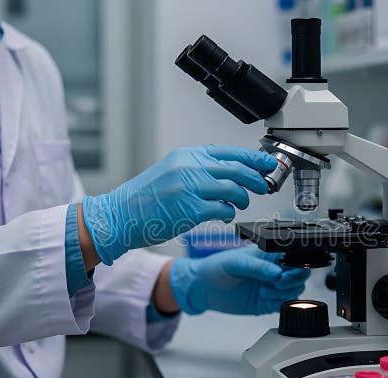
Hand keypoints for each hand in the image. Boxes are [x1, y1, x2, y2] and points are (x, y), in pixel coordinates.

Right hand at [81, 145, 275, 264]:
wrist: (120, 215)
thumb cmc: (144, 198)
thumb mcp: (170, 171)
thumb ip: (197, 167)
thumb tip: (228, 170)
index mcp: (186, 156)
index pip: (227, 152)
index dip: (252, 158)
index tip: (266, 164)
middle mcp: (189, 168)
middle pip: (236, 169)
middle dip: (255, 178)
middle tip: (263, 185)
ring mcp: (190, 188)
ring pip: (233, 189)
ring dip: (242, 198)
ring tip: (240, 203)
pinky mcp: (191, 210)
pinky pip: (223, 209)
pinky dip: (229, 212)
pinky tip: (226, 215)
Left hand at [168, 246, 311, 314]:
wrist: (202, 289)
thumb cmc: (214, 268)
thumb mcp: (234, 262)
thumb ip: (256, 266)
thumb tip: (276, 272)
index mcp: (267, 254)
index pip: (292, 255)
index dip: (296, 262)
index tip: (286, 269)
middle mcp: (272, 269)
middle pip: (300, 273)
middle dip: (294, 278)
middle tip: (279, 281)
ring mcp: (271, 286)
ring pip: (295, 290)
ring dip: (285, 291)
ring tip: (266, 289)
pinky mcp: (267, 302)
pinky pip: (284, 304)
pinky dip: (279, 302)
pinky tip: (264, 297)